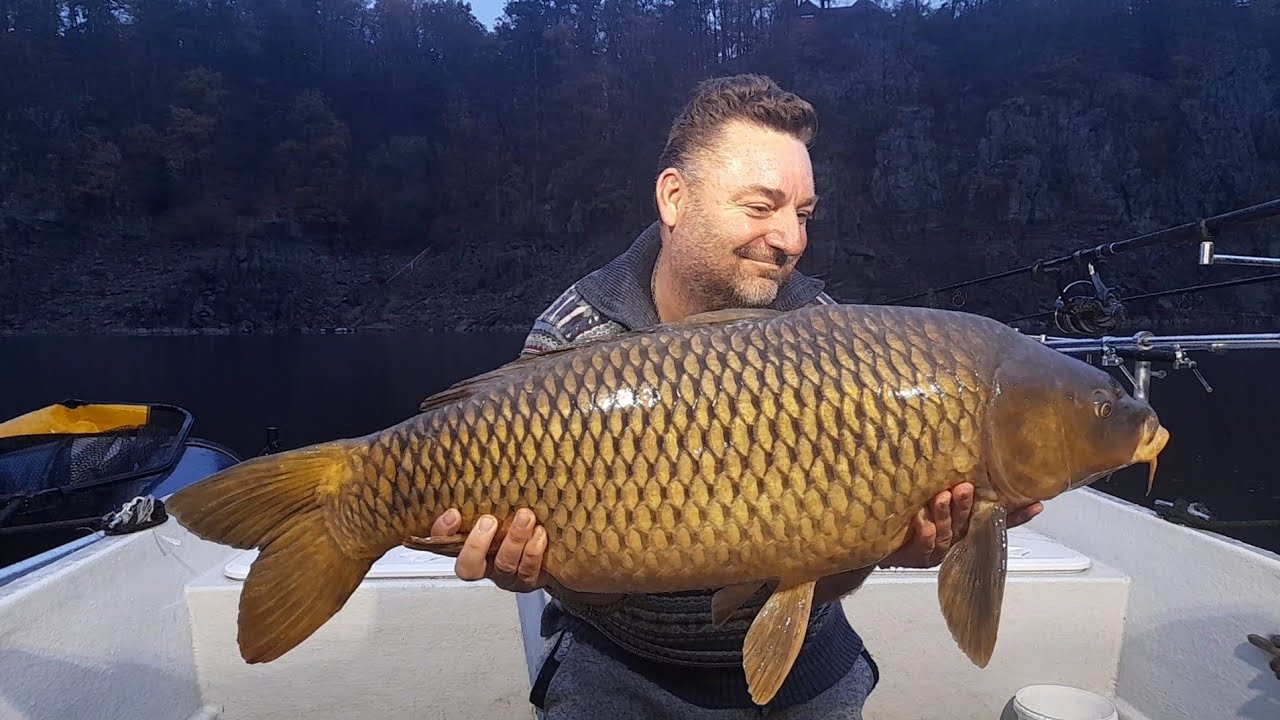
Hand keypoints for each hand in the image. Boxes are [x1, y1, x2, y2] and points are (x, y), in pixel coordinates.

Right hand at [429, 507, 548, 592]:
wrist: (550, 550)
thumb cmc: (518, 521)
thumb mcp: (500, 507)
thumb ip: (486, 497)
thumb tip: (474, 463)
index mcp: (468, 547)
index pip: (443, 542)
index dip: (443, 531)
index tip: (454, 513)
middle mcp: (484, 566)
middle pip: (468, 566)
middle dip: (477, 544)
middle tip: (489, 520)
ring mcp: (505, 575)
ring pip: (503, 564)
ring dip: (513, 539)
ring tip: (525, 517)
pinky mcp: (528, 580)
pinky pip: (528, 571)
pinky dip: (533, 551)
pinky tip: (539, 534)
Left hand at [877, 483, 1042, 568]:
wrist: (877, 544)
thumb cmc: (909, 517)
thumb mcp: (934, 500)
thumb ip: (953, 487)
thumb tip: (966, 455)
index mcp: (964, 526)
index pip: (996, 521)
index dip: (1017, 515)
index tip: (1036, 503)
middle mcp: (954, 539)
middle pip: (968, 523)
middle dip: (968, 505)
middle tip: (965, 487)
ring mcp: (936, 549)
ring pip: (945, 532)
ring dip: (945, 513)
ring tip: (942, 495)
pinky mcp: (915, 555)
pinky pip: (923, 543)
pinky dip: (923, 530)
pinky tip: (920, 519)